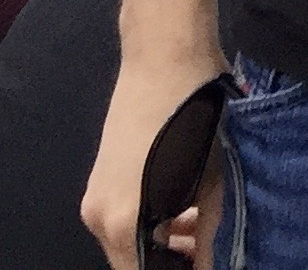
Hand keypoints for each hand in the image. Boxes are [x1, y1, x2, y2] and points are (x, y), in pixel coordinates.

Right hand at [83, 50, 227, 269]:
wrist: (164, 59)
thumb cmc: (196, 117)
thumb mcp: (212, 181)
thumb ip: (208, 233)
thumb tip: (209, 265)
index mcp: (124, 225)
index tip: (207, 263)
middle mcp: (98, 220)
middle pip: (135, 262)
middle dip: (174, 261)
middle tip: (212, 251)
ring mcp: (95, 199)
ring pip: (131, 242)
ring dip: (167, 243)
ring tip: (208, 228)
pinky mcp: (101, 181)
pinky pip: (126, 219)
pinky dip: (154, 222)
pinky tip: (189, 208)